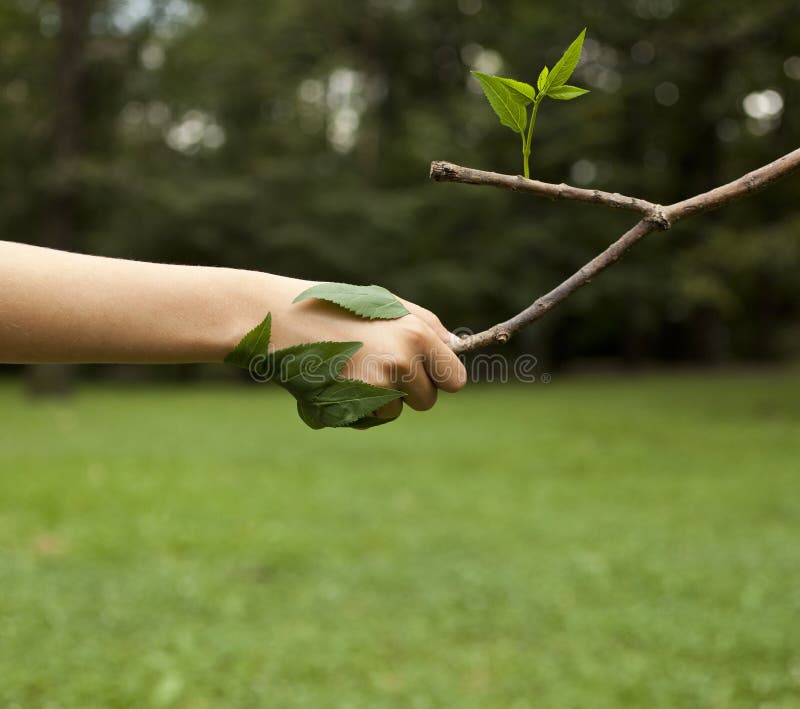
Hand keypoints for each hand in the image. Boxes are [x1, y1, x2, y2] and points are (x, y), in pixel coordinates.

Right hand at [261, 276, 467, 418]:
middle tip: (377, 364)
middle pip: (429, 399)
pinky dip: (359, 405)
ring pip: (398, 409)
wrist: (282, 319)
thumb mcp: (386, 305)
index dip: (442, 379)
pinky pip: (371, 416)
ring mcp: (378, 384)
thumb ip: (426, 326)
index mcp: (417, 333)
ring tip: (353, 367)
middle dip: (410, 390)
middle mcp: (403, 360)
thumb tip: (456, 347)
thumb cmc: (337, 307)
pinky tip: (340, 380)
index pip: (455, 379)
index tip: (428, 375)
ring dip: (382, 397)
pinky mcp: (353, 403)